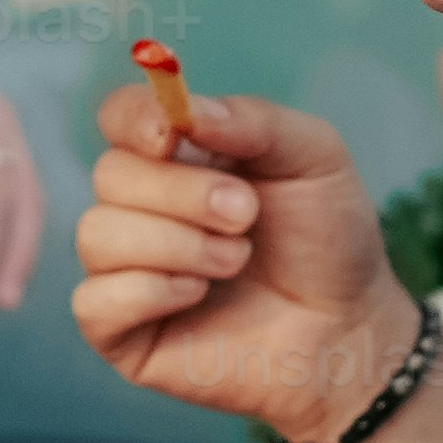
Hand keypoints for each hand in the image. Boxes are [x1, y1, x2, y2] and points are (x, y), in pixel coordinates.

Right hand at [70, 77, 423, 442]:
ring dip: (177, 244)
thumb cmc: (329, 242)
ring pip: (98, 234)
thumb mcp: (313, 158)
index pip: (120, 117)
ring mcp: (127, 270)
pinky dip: (149, 292)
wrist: (348, 329)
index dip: (134, 119)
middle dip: (182, 192)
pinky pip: (94, 300)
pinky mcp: (121, 332)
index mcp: (180, 157)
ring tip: (235, 261)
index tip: (172, 135)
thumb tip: (183, 110)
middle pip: (110, 174)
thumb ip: (253, 120)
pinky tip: (197, 295)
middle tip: (245, 215)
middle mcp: (142, 208)